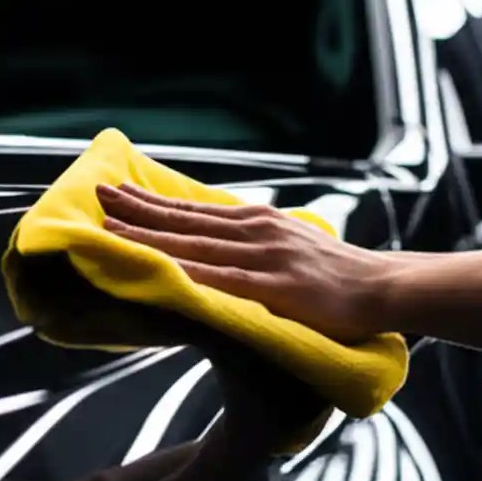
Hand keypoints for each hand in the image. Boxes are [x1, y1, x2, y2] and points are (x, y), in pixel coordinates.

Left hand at [96, 183, 392, 342]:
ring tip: (112, 225)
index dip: (152, 202)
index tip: (117, 192)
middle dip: (138, 207)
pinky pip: (223, 279)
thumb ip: (254, 246)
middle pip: (185, 218)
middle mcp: (256, 231)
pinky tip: (159, 266)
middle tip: (98, 193)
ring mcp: (265, 257)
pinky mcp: (277, 288)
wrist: (383, 288)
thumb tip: (219, 244)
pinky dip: (187, 270)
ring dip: (151, 233)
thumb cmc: (337, 275)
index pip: (194, 210)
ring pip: (195, 243)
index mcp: (257, 222)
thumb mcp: (289, 248)